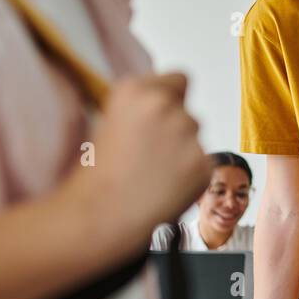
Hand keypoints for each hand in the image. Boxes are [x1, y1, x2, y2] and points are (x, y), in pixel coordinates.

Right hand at [72, 72, 208, 245]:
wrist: (99, 218)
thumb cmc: (96, 176)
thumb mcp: (109, 123)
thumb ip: (143, 109)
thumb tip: (170, 104)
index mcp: (134, 90)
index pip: (177, 80)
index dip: (169, 99)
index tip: (157, 119)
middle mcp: (164, 105)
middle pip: (188, 112)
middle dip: (176, 130)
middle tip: (149, 157)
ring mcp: (187, 134)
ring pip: (196, 138)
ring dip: (184, 152)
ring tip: (153, 175)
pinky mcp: (203, 163)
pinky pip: (203, 164)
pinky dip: (190, 176)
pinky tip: (165, 189)